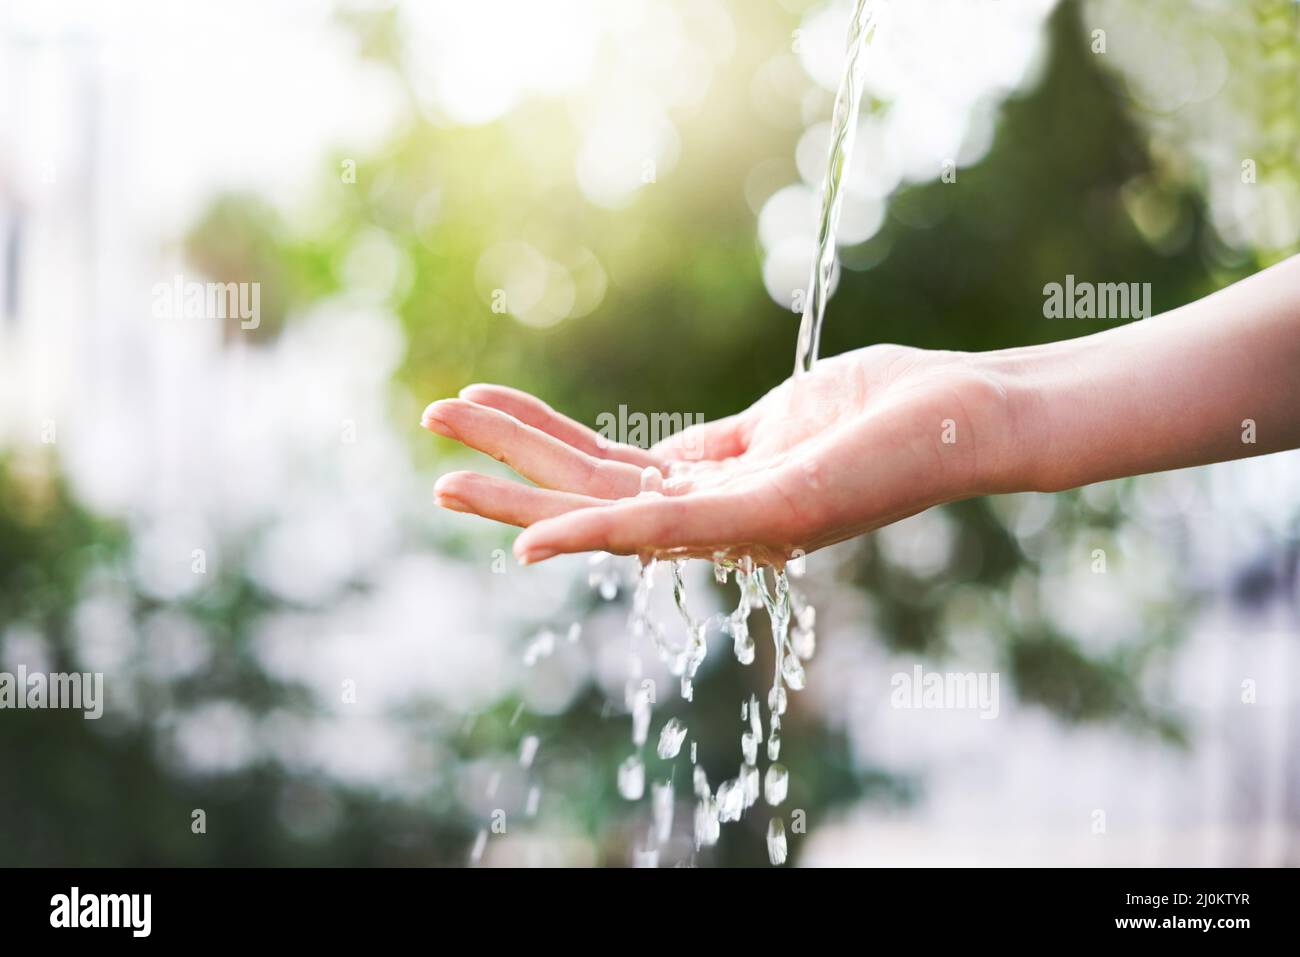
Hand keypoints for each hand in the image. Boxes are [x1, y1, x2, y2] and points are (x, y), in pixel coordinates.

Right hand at [421, 344, 1016, 564]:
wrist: (972, 412)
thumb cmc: (886, 410)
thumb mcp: (778, 422)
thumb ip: (714, 447)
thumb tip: (657, 458)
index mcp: (716, 490)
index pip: (607, 475)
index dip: (538, 442)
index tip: (477, 403)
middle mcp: (718, 517)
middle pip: (591, 496)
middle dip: (508, 471)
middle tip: (430, 447)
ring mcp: (742, 521)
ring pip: (609, 515)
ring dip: (522, 498)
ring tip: (445, 471)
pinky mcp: (772, 512)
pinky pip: (668, 527)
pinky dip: (594, 538)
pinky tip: (533, 540)